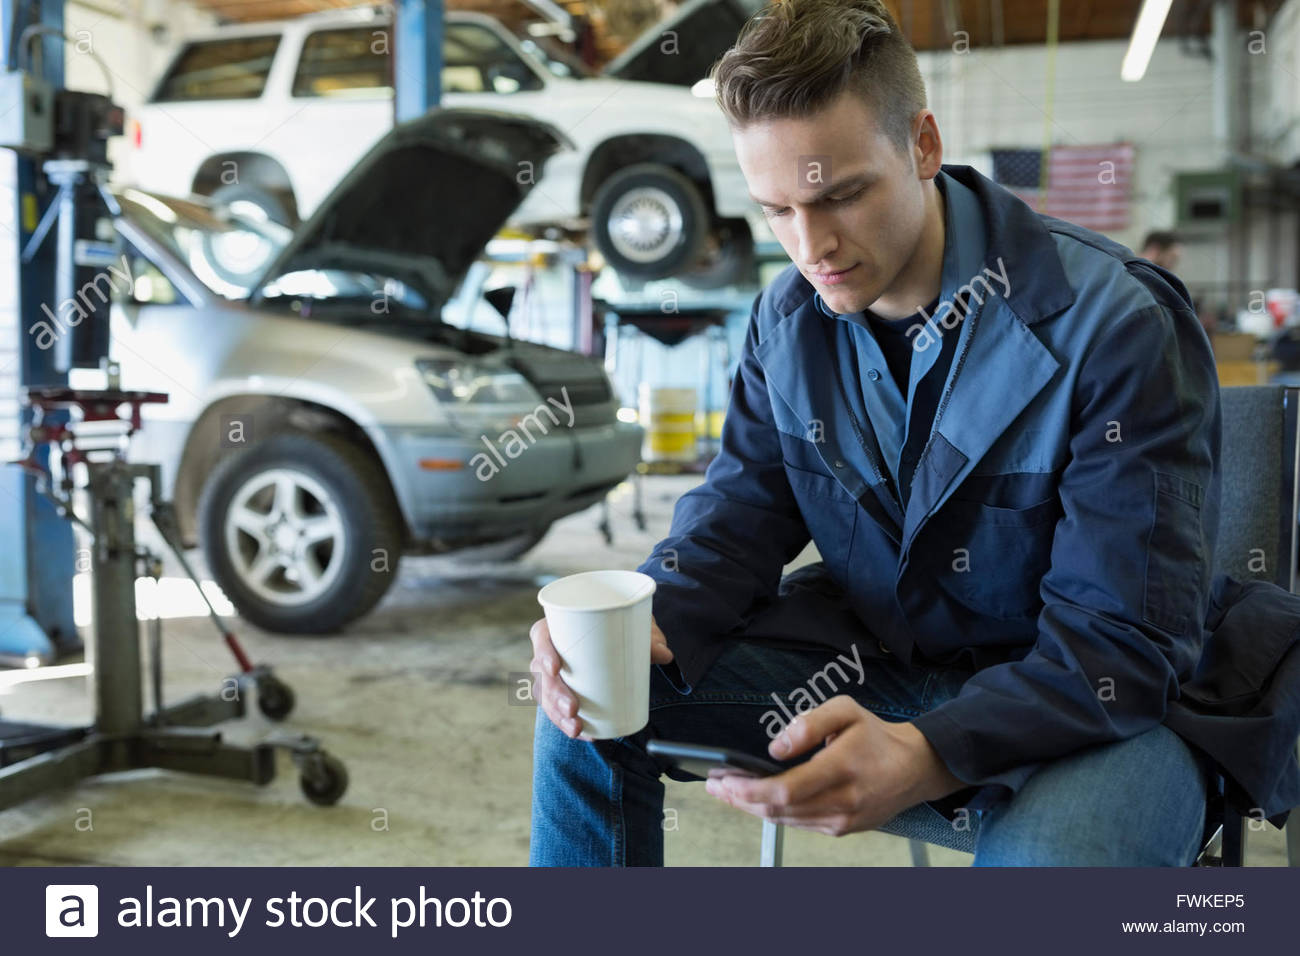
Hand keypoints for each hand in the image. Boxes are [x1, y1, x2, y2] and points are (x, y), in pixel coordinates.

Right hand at [529, 614, 672, 738]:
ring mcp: (554, 673)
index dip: (543, 653)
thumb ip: (649, 639)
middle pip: (542, 673)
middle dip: (555, 695)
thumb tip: (664, 654)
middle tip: (573, 709)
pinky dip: (567, 723)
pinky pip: (557, 709)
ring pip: (547, 696)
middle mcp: (551, 650)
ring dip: (558, 716)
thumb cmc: (622, 625)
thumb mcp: (636, 626)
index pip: (541, 636)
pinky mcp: (562, 691)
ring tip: (577, 729)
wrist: (623, 635)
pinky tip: (583, 734)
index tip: (555, 668)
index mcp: (560, 626)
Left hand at [704, 695, 965, 835]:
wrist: (914, 768)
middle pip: (779, 809)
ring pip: (785, 821)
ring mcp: (842, 820)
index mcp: (843, 768)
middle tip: (713, 785)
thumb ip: (809, 723)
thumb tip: (775, 747)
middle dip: (740, 799)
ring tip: (726, 792)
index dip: (749, 790)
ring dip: (751, 808)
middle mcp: (843, 801)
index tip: (723, 779)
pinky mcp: (842, 829)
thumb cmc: (875, 736)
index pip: (786, 789)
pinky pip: (799, 824)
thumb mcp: (846, 710)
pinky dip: (773, 813)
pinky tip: (755, 801)